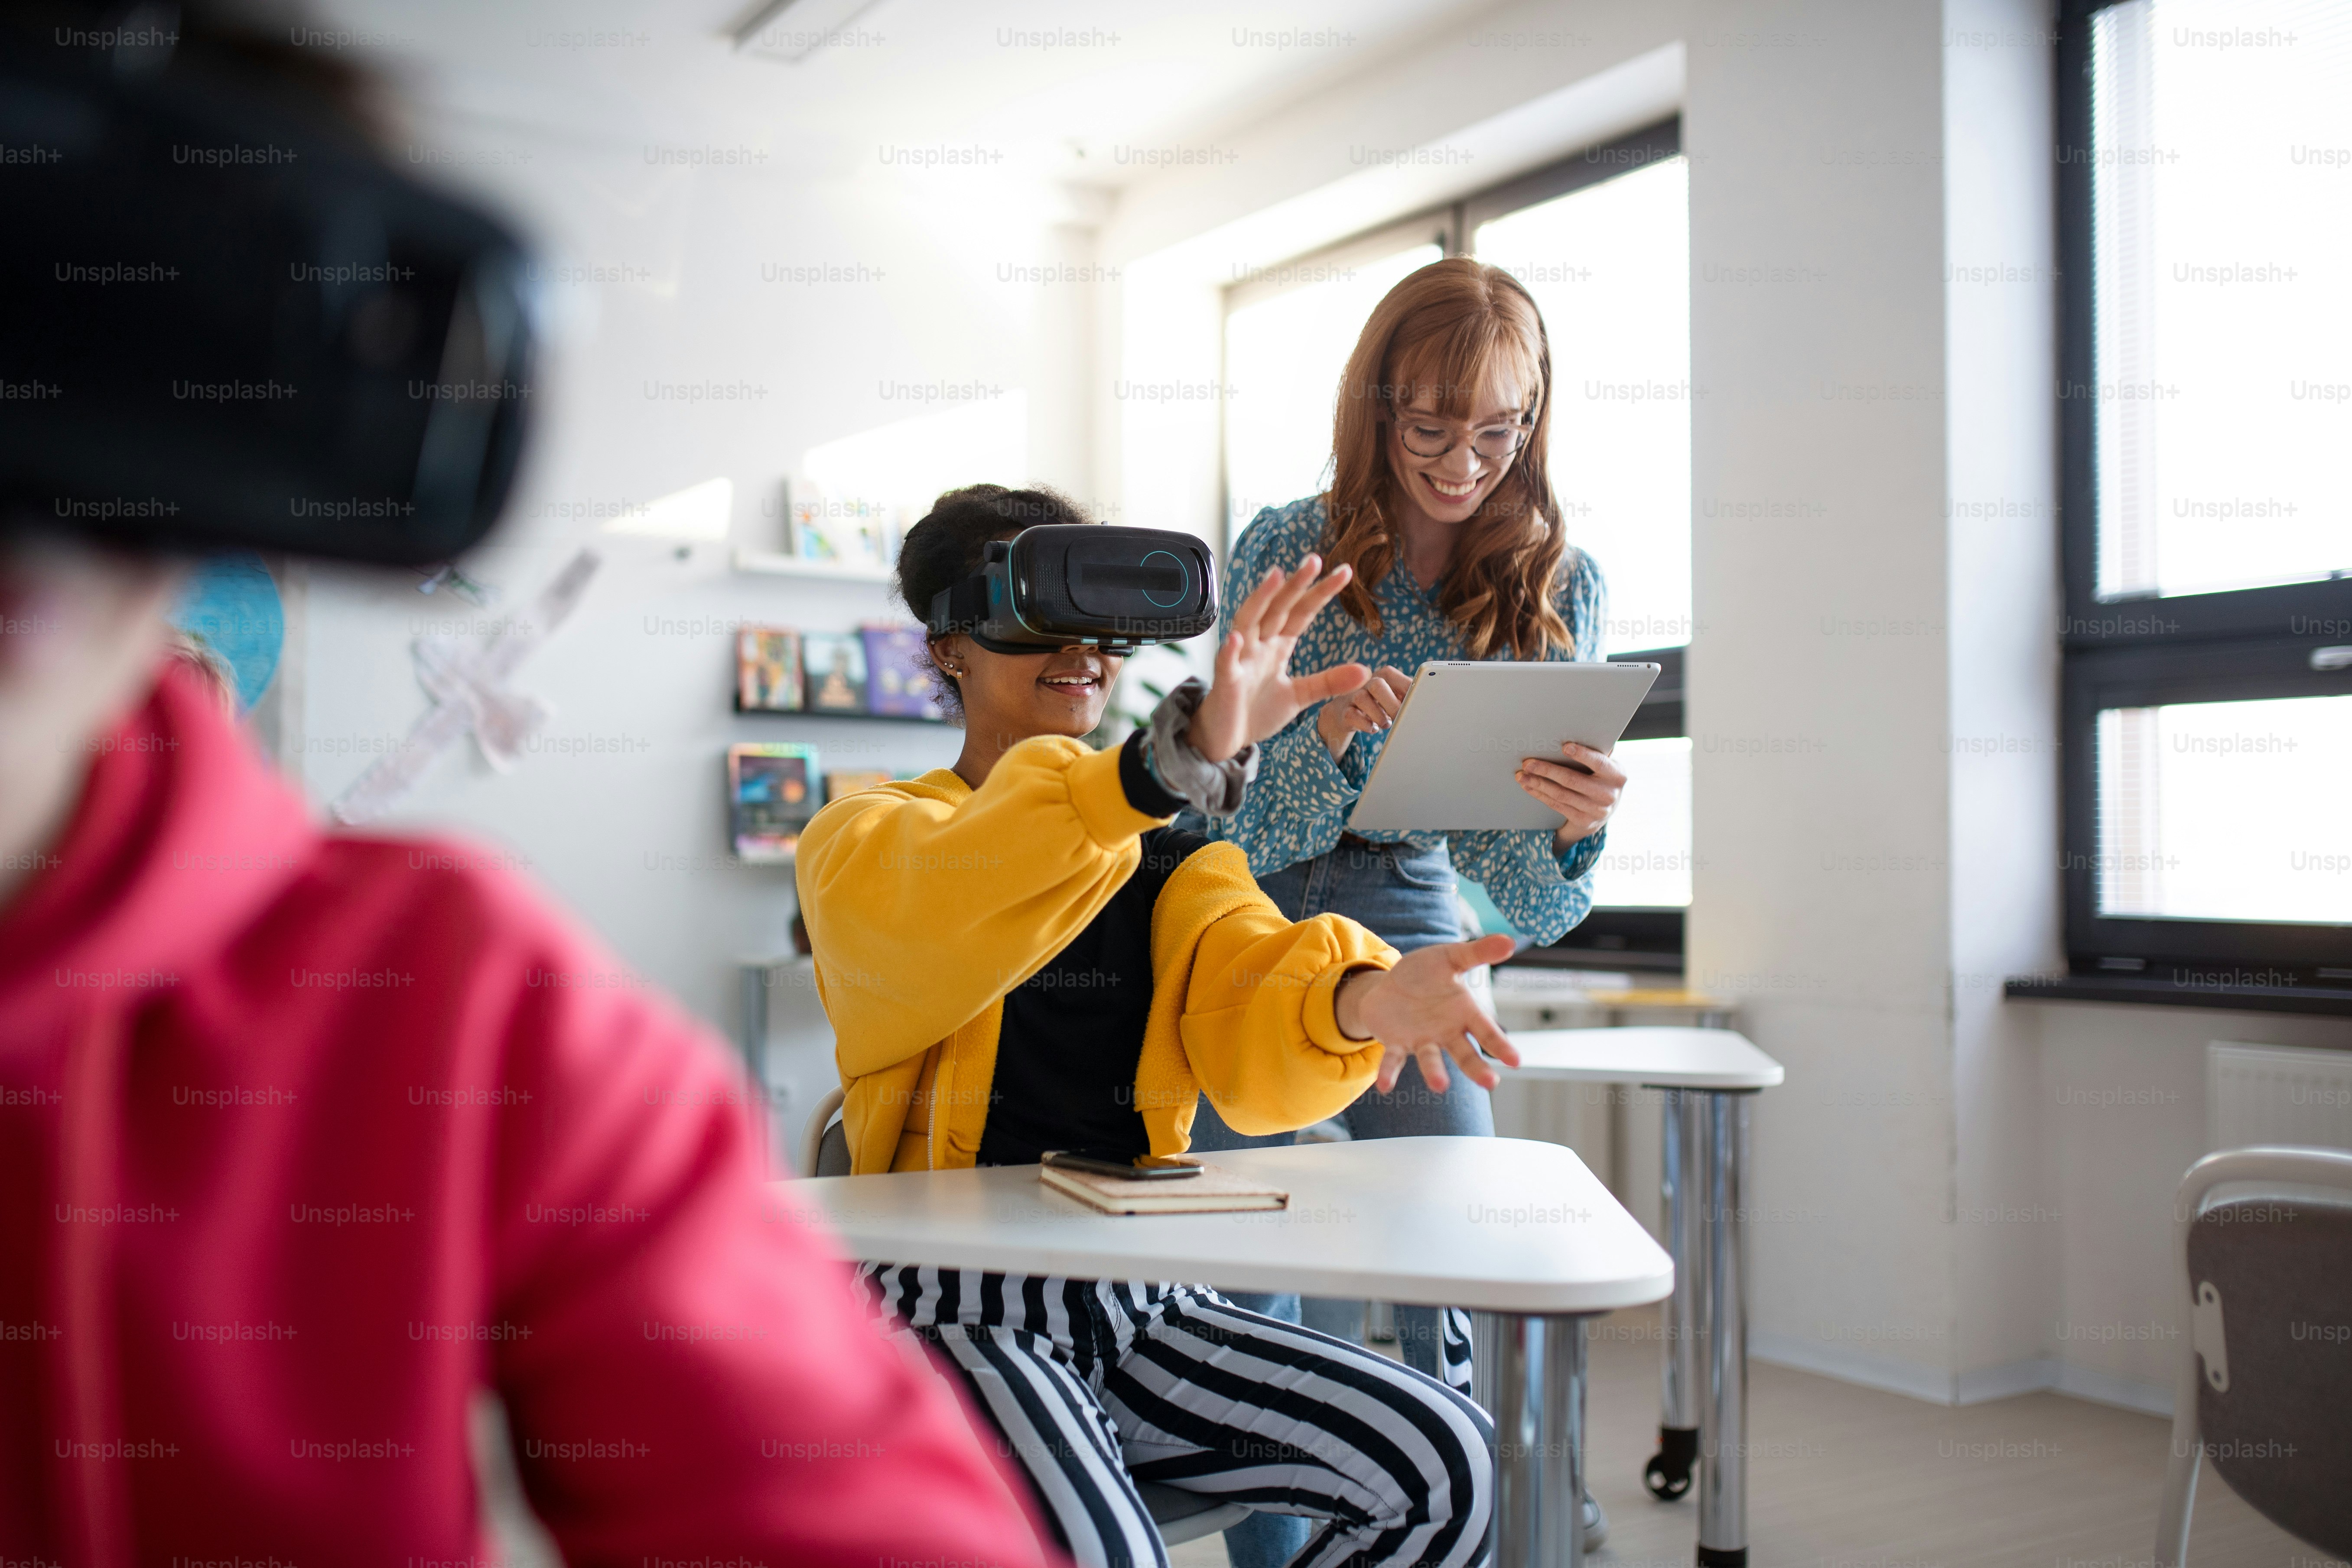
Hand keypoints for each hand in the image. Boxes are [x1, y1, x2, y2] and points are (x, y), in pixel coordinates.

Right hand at [1185, 555, 1368, 763]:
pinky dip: (1231, 649)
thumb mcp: (1300, 696)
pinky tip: (1238, 638)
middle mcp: (1259, 645)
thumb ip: (1329, 681)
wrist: (1226, 738)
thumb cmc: (1257, 711)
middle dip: (1295, 583)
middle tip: (1314, 559)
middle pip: (1278, 608)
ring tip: (1276, 577)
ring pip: (1249, 621)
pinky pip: (1226, 661)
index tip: (1344, 572)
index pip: (1302, 612)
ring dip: (1261, 599)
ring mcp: (1241, 660)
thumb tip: (1365, 670)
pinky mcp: (1225, 681)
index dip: (1321, 592)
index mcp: (1278, 645)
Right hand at [1314, 664, 1412, 760]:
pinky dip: (1364, 724)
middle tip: (1400, 717)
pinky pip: (1351, 715)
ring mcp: (1353, 696)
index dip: (1406, 691)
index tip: (1415, 704)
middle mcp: (1367, 682)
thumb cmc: (1379, 703)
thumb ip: (1408, 697)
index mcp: (1384, 676)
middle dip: (1391, 704)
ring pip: (1361, 699)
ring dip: (1378, 715)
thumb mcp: (1395, 696)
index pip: (1394, 676)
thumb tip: (1424, 704)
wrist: (1347, 712)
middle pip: (1377, 684)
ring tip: (1386, 724)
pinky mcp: (1344, 711)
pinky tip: (1373, 728)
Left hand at [1333, 933, 1521, 1093]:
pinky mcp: (1396, 1044)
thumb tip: (1510, 941)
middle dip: (1477, 1067)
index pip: (1485, 1030)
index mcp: (1463, 1012)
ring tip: (1440, 1085)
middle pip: (1465, 1053)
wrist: (1389, 984)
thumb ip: (1477, 952)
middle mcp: (1446, 1032)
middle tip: (1490, 1083)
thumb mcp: (1450, 957)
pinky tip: (1384, 1086)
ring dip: (1435, 1072)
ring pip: (1430, 1059)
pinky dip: (1389, 1073)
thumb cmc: (1425, 973)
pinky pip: (1393, 1060)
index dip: (1500, 1044)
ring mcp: (1421, 1040)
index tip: (1515, 1061)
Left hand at [1517, 742, 1624, 852]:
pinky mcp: (1583, 820)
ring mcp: (1596, 810)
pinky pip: (1557, 805)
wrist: (1606, 810)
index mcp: (1617, 775)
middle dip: (1547, 770)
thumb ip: (1597, 752)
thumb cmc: (1601, 778)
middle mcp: (1608, 794)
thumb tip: (1576, 731)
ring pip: (1561, 794)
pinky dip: (1540, 794)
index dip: (1582, 754)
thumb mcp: (1606, 766)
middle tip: (1528, 763)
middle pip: (1572, 780)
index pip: (1598, 763)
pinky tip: (1529, 786)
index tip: (1564, 746)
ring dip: (1538, 783)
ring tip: (1522, 775)